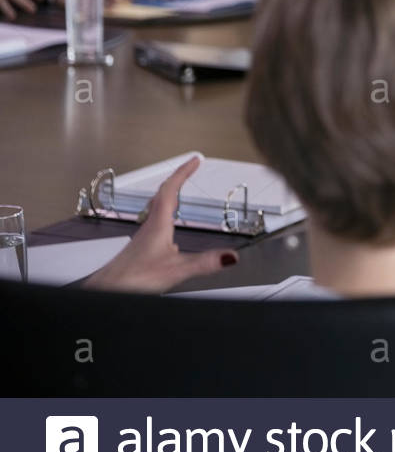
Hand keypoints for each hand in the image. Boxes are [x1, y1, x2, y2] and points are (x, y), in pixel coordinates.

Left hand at [82, 155, 238, 292]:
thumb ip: (204, 263)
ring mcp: (143, 237)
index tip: (195, 160)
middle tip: (189, 168)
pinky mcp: (140, 248)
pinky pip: (154, 222)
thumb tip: (230, 256)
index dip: (183, 172)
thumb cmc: (131, 279)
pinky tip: (169, 230)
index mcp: (158, 225)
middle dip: (177, 178)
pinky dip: (165, 214)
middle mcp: (149, 227)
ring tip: (179, 189)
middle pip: (162, 195)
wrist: (106, 291)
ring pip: (156, 208)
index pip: (171, 190)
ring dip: (170, 194)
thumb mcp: (175, 271)